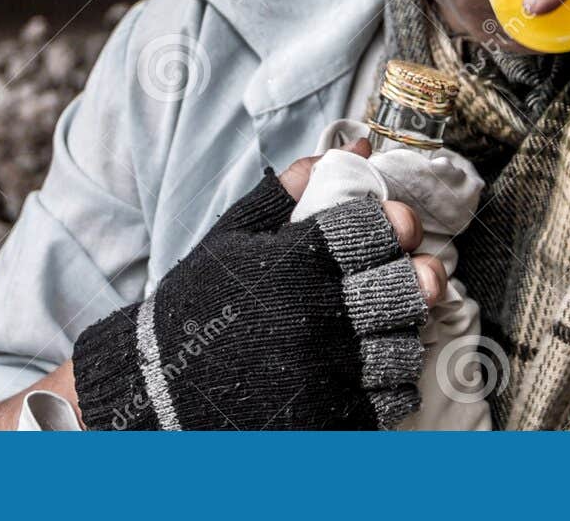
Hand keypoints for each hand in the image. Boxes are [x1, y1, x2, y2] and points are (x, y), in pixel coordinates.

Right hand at [71, 150, 444, 430]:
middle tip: (398, 279)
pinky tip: (364, 367)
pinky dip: (389, 383)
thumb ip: (293, 190)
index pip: (379, 230)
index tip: (393, 230)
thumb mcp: (234, 236)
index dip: (396, 225)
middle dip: (412, 278)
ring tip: (375, 326)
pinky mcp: (327, 421)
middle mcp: (314, 317)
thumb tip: (354, 149)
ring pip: (405, 346)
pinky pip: (392, 399)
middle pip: (406, 289)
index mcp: (294, 263)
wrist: (158, 389)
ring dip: (399, 333)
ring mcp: (324, 374)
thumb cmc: (199, 304)